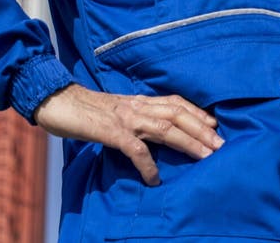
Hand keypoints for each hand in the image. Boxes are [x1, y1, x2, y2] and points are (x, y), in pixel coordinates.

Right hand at [34, 83, 223, 185]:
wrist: (58, 101)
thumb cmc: (86, 110)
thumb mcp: (116, 111)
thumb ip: (135, 119)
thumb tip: (152, 134)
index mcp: (139, 100)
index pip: (175, 102)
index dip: (197, 113)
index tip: (215, 125)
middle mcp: (137, 105)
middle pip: (177, 113)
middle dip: (202, 129)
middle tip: (221, 145)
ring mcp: (125, 118)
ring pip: (165, 127)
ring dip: (188, 142)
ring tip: (205, 157)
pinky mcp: (111, 131)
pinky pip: (135, 149)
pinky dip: (148, 164)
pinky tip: (155, 179)